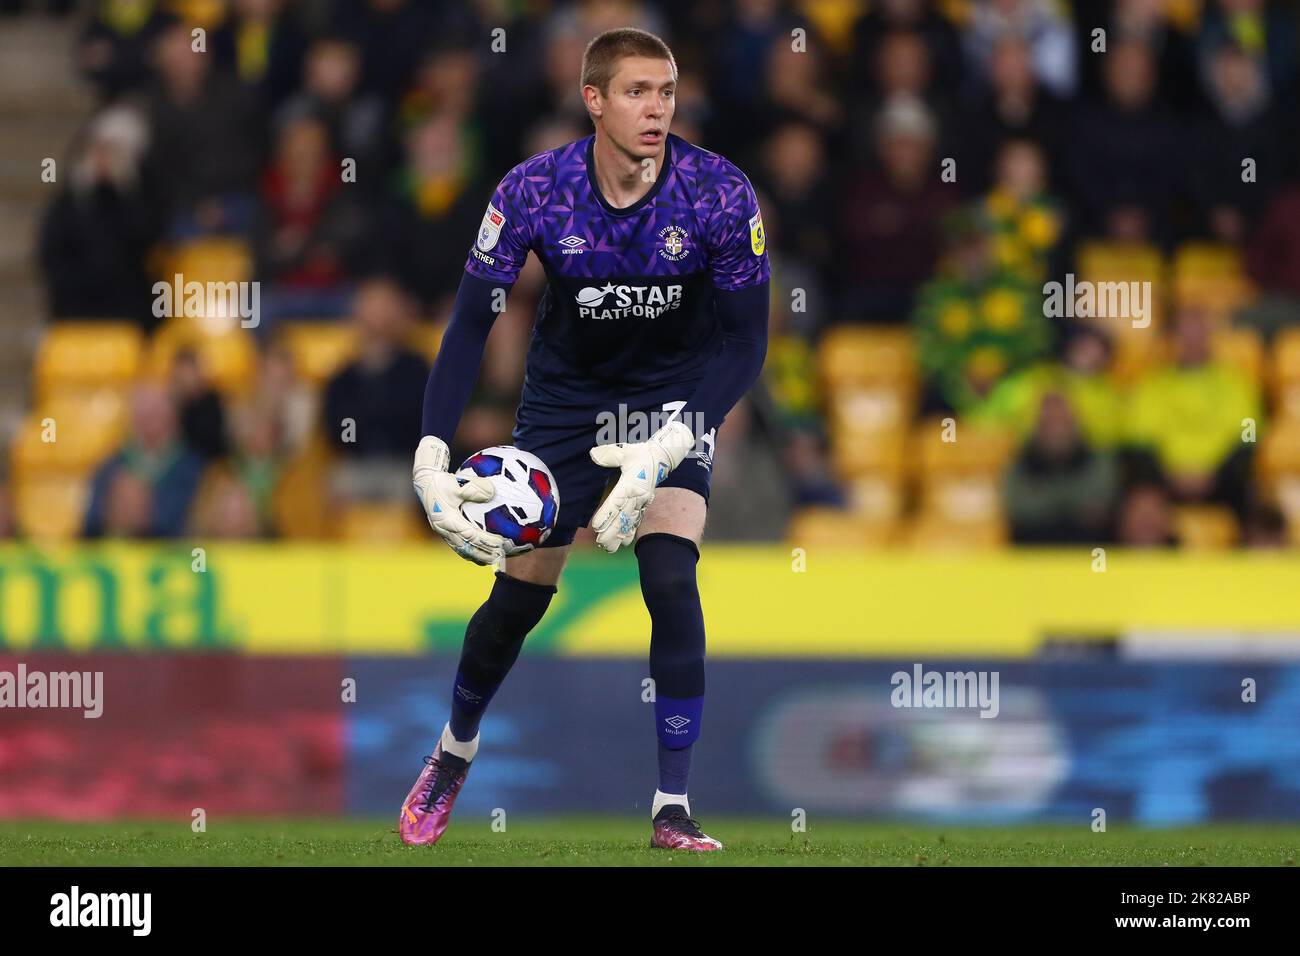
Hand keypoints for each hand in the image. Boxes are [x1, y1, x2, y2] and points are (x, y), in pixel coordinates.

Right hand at [412, 436, 504, 564]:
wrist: (425, 483)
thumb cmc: (443, 482)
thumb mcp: (458, 483)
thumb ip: (475, 488)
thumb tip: (492, 492)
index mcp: (448, 519)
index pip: (470, 535)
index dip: (485, 541)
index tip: (499, 543)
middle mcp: (444, 529)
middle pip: (465, 547)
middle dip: (482, 554)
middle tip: (498, 558)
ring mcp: (442, 531)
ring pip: (460, 549)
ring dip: (476, 556)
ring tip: (491, 561)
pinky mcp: (442, 531)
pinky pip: (456, 545)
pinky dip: (468, 551)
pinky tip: (480, 554)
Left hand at [588, 419, 695, 552]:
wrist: (662, 458)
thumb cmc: (641, 454)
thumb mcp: (626, 451)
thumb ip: (610, 454)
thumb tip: (594, 454)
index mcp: (631, 484)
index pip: (616, 502)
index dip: (606, 514)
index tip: (596, 526)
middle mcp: (637, 496)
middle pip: (622, 517)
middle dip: (611, 532)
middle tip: (601, 544)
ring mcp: (641, 503)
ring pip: (629, 522)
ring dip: (619, 536)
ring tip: (608, 548)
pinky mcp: (643, 505)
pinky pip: (636, 521)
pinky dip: (630, 532)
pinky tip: (623, 543)